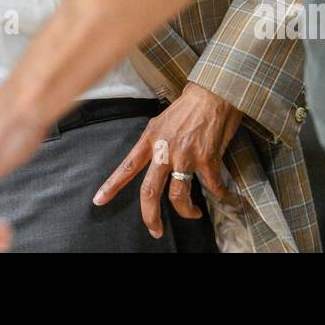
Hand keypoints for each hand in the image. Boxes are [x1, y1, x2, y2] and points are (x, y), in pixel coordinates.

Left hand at [91, 82, 240, 237]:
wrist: (212, 94)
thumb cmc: (187, 106)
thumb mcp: (161, 121)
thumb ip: (156, 141)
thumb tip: (153, 157)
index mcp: (150, 139)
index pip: (127, 166)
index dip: (112, 185)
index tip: (99, 201)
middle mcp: (164, 150)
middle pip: (150, 191)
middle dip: (150, 216)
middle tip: (155, 231)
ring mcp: (185, 156)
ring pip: (178, 196)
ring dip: (186, 211)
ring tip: (192, 213)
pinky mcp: (207, 159)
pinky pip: (212, 187)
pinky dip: (220, 195)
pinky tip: (225, 198)